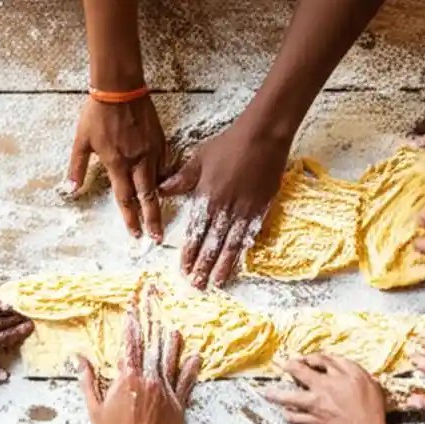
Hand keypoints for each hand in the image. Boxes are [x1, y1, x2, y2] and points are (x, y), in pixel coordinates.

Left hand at [69, 95, 168, 240]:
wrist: (120, 88)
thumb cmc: (97, 113)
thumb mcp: (81, 142)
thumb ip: (76, 168)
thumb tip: (69, 190)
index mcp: (117, 164)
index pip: (125, 199)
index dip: (130, 219)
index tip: (135, 234)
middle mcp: (137, 161)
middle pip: (148, 197)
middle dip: (153, 219)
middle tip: (157, 237)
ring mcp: (152, 151)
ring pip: (158, 182)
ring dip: (159, 200)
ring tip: (160, 215)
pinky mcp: (160, 141)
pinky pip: (164, 164)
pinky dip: (163, 177)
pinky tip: (163, 184)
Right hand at [78, 301, 200, 423]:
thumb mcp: (95, 407)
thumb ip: (88, 380)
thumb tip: (80, 359)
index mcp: (128, 379)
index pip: (129, 347)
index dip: (130, 329)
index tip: (131, 314)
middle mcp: (149, 380)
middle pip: (150, 349)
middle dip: (151, 328)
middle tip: (154, 311)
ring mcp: (165, 390)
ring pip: (169, 362)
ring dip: (172, 345)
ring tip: (175, 331)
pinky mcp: (177, 403)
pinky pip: (185, 382)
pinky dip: (191, 369)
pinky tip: (196, 357)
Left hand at [160, 120, 290, 288]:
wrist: (263, 137)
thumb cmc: (230, 144)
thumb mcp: (200, 158)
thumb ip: (182, 179)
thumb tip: (161, 191)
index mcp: (207, 197)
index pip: (196, 232)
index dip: (189, 252)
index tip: (184, 269)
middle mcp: (225, 209)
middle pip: (212, 244)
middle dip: (203, 266)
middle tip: (197, 285)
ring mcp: (245, 211)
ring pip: (231, 244)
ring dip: (223, 265)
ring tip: (216, 282)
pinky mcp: (261, 208)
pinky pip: (251, 234)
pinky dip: (244, 250)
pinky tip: (240, 262)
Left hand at [265, 353, 392, 423]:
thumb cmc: (370, 407)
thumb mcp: (366, 380)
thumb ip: (349, 368)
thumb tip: (333, 361)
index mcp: (337, 376)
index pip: (320, 360)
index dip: (311, 357)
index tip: (306, 359)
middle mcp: (323, 388)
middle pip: (299, 372)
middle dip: (289, 367)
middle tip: (284, 366)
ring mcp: (316, 405)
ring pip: (291, 397)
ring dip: (277, 394)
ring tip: (266, 393)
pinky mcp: (314, 420)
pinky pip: (297, 418)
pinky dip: (290, 415)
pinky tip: (285, 412)